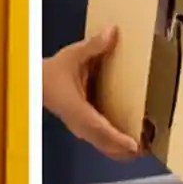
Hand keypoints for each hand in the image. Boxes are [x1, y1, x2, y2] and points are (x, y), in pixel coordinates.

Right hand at [43, 27, 139, 160]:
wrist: (35, 82)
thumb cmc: (52, 72)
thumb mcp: (73, 55)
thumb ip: (94, 46)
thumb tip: (112, 32)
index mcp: (76, 109)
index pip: (99, 128)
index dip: (117, 138)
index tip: (134, 144)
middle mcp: (79, 124)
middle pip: (105, 144)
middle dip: (126, 150)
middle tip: (148, 148)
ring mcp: (80, 128)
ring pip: (103, 147)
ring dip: (122, 150)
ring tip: (144, 148)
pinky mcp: (83, 128)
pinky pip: (101, 141)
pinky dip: (115, 145)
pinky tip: (130, 142)